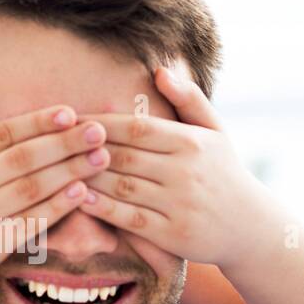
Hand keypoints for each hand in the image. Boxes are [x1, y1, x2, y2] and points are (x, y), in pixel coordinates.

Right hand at [0, 99, 111, 303]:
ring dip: (69, 170)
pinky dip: (56, 207)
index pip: (2, 134)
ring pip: (31, 186)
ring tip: (100, 158)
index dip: (38, 122)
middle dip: (65, 142)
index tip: (70, 112)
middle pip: (23, 156)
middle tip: (100, 130)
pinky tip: (81, 195)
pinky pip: (29, 223)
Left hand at [75, 66, 278, 269]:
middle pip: (123, 156)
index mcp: (191, 142)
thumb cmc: (224, 173)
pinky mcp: (173, 234)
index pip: (135, 127)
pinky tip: (77, 199)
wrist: (252, 227)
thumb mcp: (215, 131)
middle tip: (52, 144)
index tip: (69, 120)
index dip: (99, 124)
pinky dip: (102, 209)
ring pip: (121, 187)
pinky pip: (129, 219)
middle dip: (84, 149)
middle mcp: (186, 171)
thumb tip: (159, 69)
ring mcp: (179, 204)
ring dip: (86, 177)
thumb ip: (188, 99)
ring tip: (56, 169)